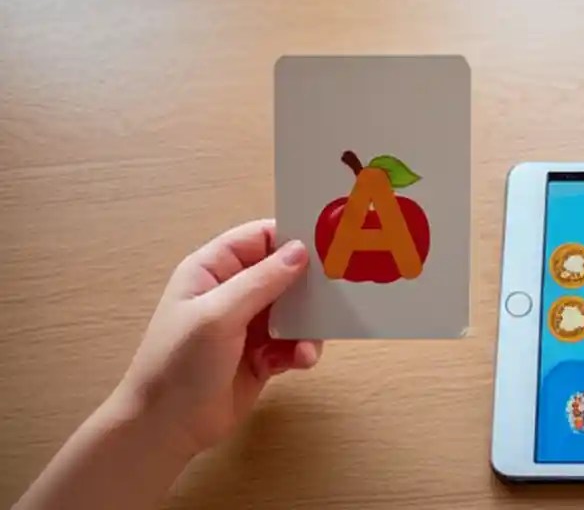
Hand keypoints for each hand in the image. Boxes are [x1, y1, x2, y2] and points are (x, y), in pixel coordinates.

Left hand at [116, 219, 322, 456]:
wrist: (166, 428)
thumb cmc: (179, 364)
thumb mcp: (218, 316)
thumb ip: (262, 281)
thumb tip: (301, 250)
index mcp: (213, 270)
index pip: (260, 238)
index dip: (292, 238)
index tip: (328, 246)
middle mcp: (232, 292)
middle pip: (284, 272)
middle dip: (308, 287)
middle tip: (334, 295)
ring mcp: (248, 324)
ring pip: (295, 310)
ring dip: (307, 326)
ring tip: (307, 345)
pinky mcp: (262, 354)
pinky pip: (294, 342)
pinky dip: (300, 350)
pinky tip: (297, 362)